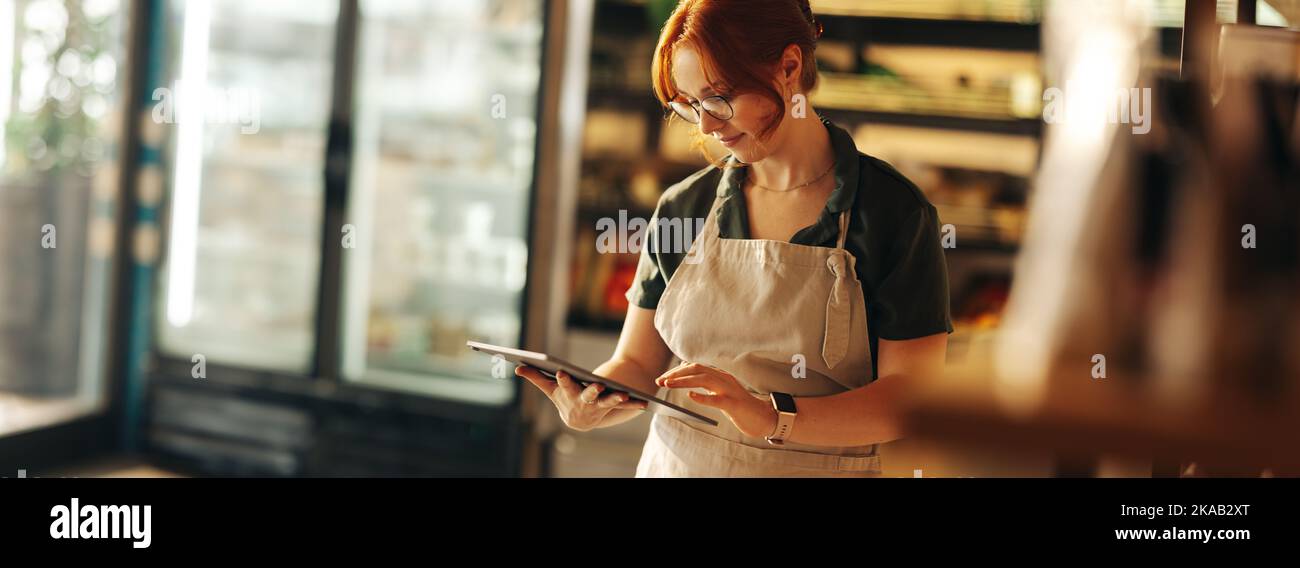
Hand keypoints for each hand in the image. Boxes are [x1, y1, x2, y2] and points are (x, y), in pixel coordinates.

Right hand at [516, 365, 647, 431]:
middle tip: (597, 385)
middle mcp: (583, 402)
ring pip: (607, 402)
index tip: (562, 372)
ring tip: (623, 395)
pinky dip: (632, 404)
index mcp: (568, 394)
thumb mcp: (551, 388)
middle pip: (587, 395)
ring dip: (615, 399)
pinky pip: (623, 406)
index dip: (563, 379)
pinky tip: (644, 403)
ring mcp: (598, 406)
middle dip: (591, 391)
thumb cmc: (564, 398)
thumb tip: (517, 367)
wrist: (580, 419)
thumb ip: (536, 377)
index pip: (563, 385)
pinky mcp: (611, 407)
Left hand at [655, 363, 777, 438]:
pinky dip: (703, 398)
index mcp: (719, 375)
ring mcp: (729, 390)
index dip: (676, 372)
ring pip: (704, 380)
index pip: (694, 367)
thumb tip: (687, 381)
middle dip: (675, 374)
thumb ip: (707, 385)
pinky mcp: (733, 404)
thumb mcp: (721, 392)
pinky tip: (691, 397)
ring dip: (684, 381)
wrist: (763, 417)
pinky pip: (716, 399)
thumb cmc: (740, 407)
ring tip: (668, 385)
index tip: (662, 379)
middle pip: (696, 369)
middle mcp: (723, 378)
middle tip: (659, 381)